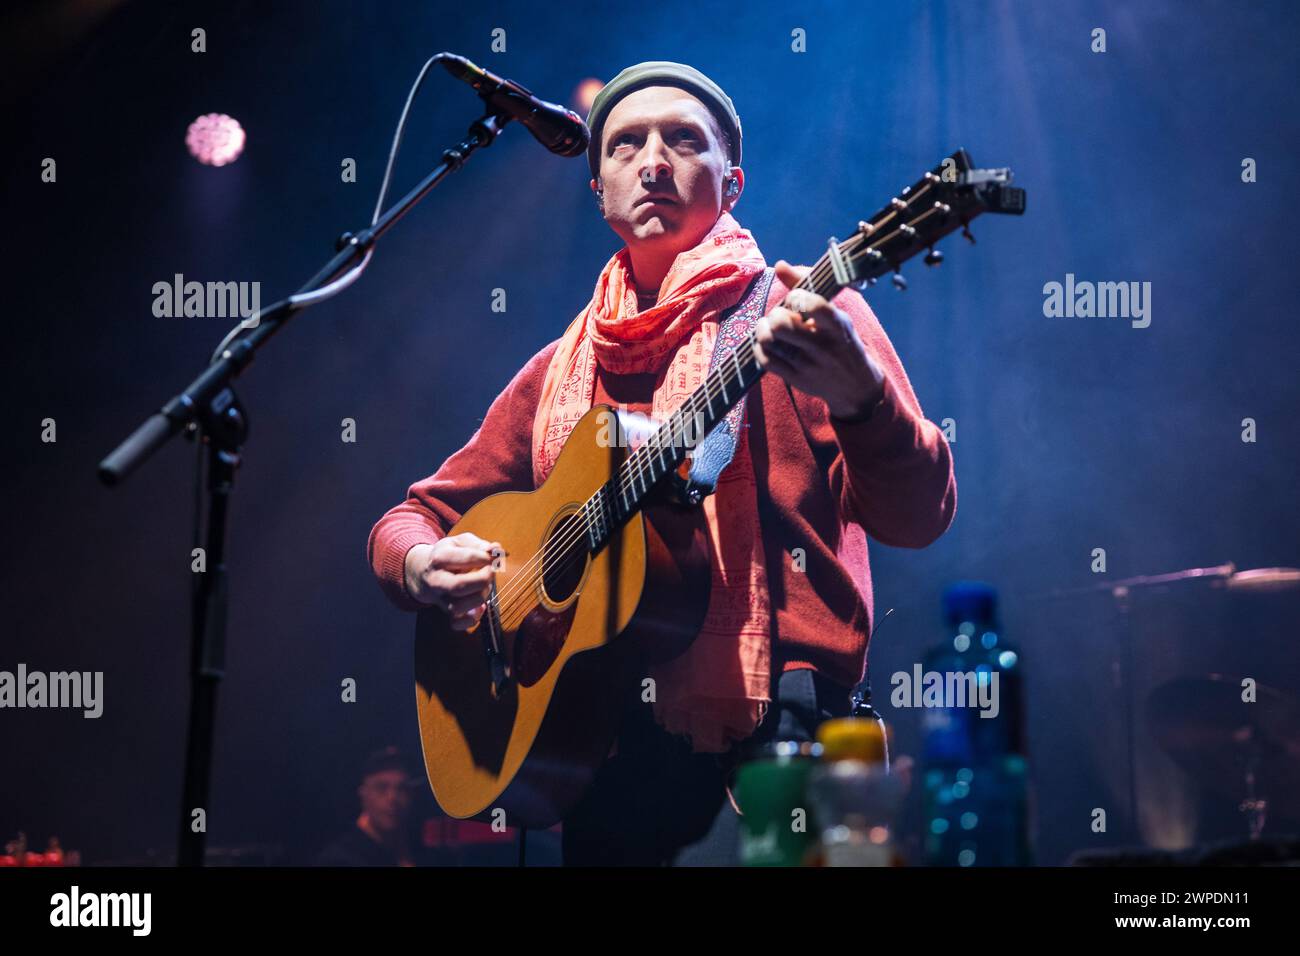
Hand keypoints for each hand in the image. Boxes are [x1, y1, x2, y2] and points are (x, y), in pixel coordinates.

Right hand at [403, 533, 504, 630]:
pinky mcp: (445, 612)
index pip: (468, 558)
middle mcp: (436, 580)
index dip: (487, 558)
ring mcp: (439, 598)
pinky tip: (479, 607)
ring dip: (480, 597)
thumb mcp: (460, 542)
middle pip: (460, 586)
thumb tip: (496, 550)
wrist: (423, 571)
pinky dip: (472, 619)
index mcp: (440, 558)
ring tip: (483, 587)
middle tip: (490, 572)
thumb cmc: (447, 555)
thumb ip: (479, 545)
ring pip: (459, 606)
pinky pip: (457, 624)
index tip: (494, 557)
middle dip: (483, 579)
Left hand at [753, 261, 885, 418]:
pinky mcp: (797, 380)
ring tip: (769, 327)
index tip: (797, 300)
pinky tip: (768, 344)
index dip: (796, 297)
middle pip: (781, 324)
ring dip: (763, 329)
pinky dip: (760, 348)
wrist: (855, 386)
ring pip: (769, 341)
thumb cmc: (841, 341)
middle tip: (780, 317)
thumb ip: (806, 287)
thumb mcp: (835, 315)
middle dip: (774, 314)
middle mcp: (823, 346)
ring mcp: (808, 365)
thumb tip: (779, 265)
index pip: (812, 305)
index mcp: (837, 326)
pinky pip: (766, 360)